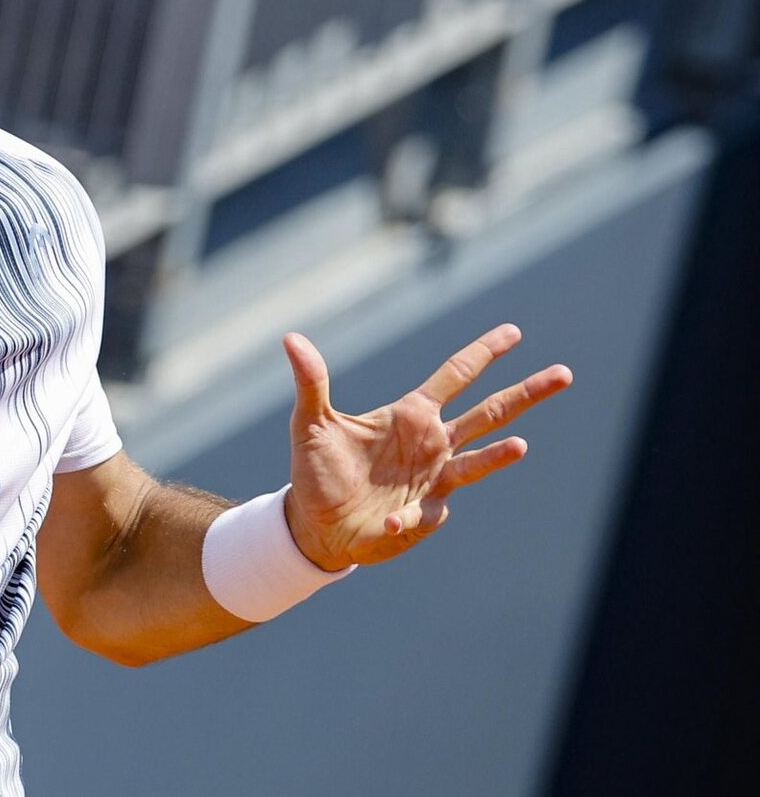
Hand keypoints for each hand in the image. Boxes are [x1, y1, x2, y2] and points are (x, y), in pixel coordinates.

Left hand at [282, 324, 572, 569]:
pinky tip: (390, 521)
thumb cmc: (316, 470)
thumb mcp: (309, 423)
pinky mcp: (424, 516)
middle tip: (564, 373)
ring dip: (499, 455)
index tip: (514, 332)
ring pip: (480, 461)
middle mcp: (432, 444)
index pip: (455, 376)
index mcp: (411, 415)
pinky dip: (408, 518)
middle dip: (525, 393)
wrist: (314, 524)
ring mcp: (434, 480)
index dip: (483, 353)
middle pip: (489, 413)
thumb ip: (310, 382)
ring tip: (520, 446)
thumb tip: (291, 339)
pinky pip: (424, 514)